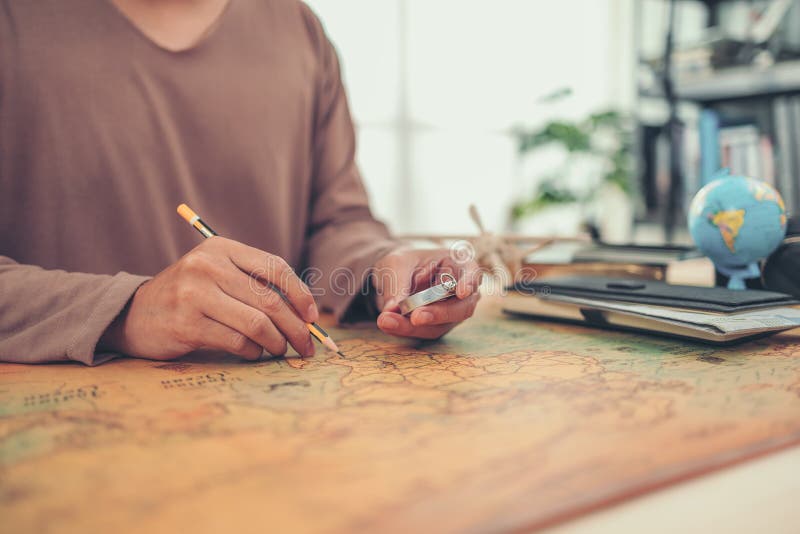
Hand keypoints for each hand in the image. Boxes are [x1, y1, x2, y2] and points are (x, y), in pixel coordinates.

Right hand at [100, 237, 318, 359]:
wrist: (133, 314)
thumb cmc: (188, 296)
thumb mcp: (216, 274)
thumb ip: (254, 284)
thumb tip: (305, 314)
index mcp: (221, 248)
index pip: (275, 267)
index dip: (300, 294)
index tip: (312, 317)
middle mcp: (208, 266)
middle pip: (271, 300)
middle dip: (297, 328)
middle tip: (307, 346)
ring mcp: (195, 295)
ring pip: (258, 324)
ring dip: (278, 343)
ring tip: (282, 351)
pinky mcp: (187, 325)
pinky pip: (238, 342)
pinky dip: (254, 352)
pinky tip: (254, 353)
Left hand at [372, 249, 482, 339]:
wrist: (394, 277)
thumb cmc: (403, 264)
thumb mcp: (396, 265)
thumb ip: (397, 285)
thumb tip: (393, 309)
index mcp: (458, 264)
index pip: (472, 273)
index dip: (469, 283)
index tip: (462, 292)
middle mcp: (462, 291)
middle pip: (461, 307)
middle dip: (438, 314)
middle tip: (416, 317)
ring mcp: (453, 311)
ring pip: (441, 325)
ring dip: (414, 326)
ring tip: (387, 320)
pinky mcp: (438, 326)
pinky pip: (425, 331)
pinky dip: (406, 329)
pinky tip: (389, 323)